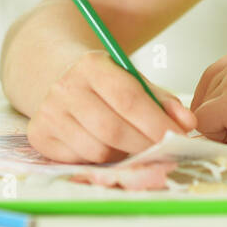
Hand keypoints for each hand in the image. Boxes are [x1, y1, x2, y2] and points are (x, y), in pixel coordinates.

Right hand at [26, 50, 197, 163]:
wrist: (56, 74)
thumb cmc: (102, 82)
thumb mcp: (133, 79)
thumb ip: (163, 100)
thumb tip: (188, 123)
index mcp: (91, 65)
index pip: (129, 99)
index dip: (156, 123)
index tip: (178, 137)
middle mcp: (65, 87)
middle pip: (113, 129)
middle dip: (144, 145)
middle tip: (162, 151)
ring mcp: (47, 113)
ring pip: (97, 150)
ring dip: (121, 154)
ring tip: (130, 145)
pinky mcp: (38, 135)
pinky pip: (79, 160)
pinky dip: (98, 160)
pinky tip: (104, 147)